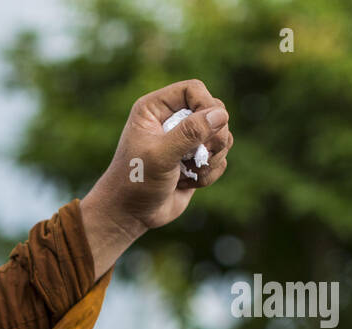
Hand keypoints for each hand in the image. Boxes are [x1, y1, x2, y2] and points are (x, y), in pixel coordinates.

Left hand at [80, 79, 232, 274]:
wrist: (130, 215)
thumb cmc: (136, 182)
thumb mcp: (160, 156)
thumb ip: (189, 133)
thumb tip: (221, 115)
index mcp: (155, 109)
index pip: (193, 90)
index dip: (207, 105)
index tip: (210, 126)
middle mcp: (171, 120)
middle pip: (214, 110)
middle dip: (214, 135)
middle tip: (202, 154)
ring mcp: (185, 140)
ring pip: (221, 135)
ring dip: (213, 156)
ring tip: (191, 172)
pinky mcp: (195, 159)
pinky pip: (220, 157)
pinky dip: (210, 172)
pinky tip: (189, 183)